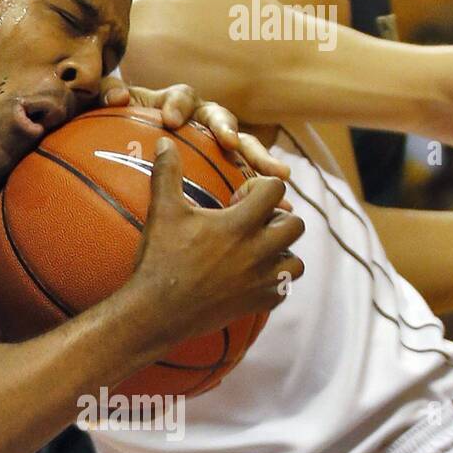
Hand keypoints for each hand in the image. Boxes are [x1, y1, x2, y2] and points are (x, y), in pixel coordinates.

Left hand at [103, 80, 287, 180]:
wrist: (132, 147)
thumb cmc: (125, 126)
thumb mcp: (116, 109)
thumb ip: (111, 93)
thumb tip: (115, 96)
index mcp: (178, 102)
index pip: (182, 97)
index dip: (178, 105)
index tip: (169, 119)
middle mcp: (205, 119)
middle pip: (221, 119)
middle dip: (227, 129)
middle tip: (229, 142)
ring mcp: (221, 143)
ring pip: (244, 147)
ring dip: (260, 159)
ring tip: (278, 174)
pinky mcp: (230, 168)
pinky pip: (249, 177)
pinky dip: (264, 190)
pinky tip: (282, 206)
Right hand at [132, 137, 304, 339]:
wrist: (156, 310)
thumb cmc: (160, 258)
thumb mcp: (163, 211)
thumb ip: (168, 173)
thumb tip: (165, 142)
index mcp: (239, 224)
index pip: (277, 190)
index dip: (260, 188)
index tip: (237, 198)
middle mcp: (258, 251)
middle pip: (296, 225)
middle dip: (276, 219)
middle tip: (249, 226)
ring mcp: (261, 280)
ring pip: (296, 261)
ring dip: (280, 253)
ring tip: (254, 252)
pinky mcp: (258, 302)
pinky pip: (283, 289)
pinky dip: (273, 282)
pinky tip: (249, 278)